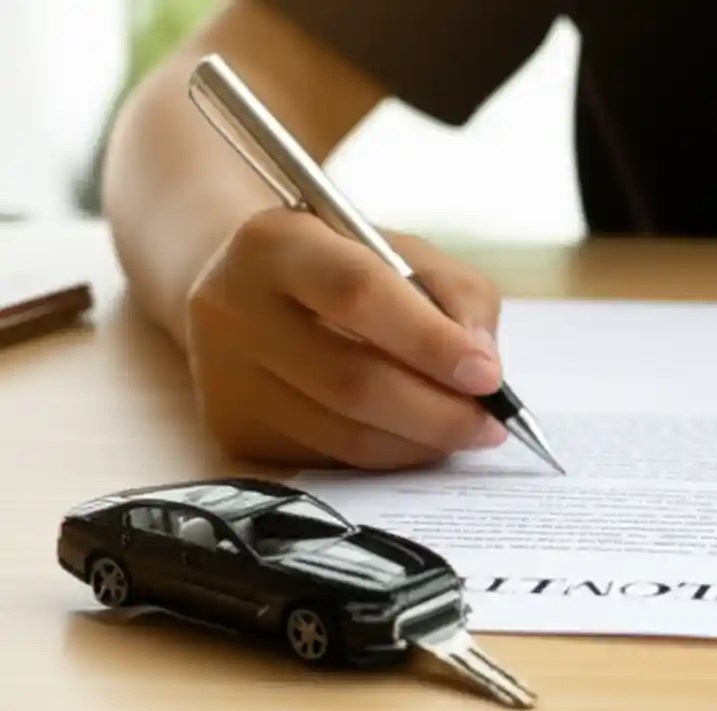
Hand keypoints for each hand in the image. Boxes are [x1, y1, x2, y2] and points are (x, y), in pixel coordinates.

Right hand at [186, 208, 508, 468]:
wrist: (246, 292)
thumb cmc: (342, 267)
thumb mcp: (400, 253)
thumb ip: (456, 296)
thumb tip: (483, 369)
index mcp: (276, 243)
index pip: (358, 294)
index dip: (430, 341)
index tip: (488, 376)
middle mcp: (233, 309)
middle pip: (350, 380)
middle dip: (437, 411)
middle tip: (490, 423)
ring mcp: (226, 378)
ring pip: (343, 434)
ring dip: (420, 442)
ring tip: (465, 430)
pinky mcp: (234, 431)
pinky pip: (330, 461)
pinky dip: (389, 456)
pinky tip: (416, 438)